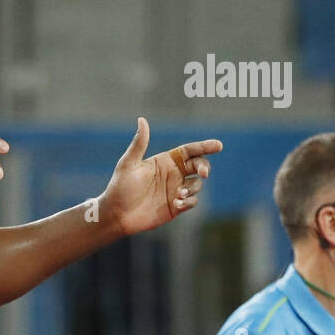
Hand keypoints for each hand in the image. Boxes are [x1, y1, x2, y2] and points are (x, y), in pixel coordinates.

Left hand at [99, 118, 221, 235]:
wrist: (116, 215)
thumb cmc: (120, 187)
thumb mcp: (128, 164)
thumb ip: (139, 144)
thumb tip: (142, 120)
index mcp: (166, 161)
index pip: (190, 151)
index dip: (205, 147)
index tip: (218, 145)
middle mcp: (174, 174)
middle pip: (199, 166)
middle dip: (204, 167)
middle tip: (202, 173)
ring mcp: (175, 191)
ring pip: (197, 185)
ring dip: (193, 188)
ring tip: (178, 195)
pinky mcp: (175, 207)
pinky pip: (191, 202)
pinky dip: (189, 201)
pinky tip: (177, 203)